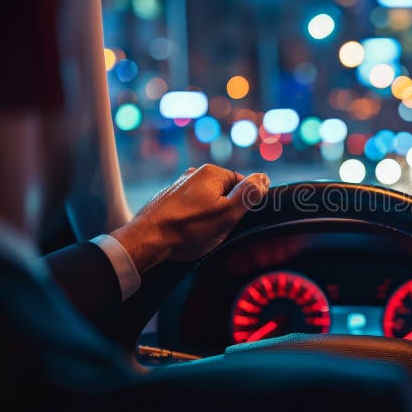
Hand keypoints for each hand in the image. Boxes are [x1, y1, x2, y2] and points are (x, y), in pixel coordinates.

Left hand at [111, 164, 268, 272]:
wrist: (147, 239)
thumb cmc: (189, 228)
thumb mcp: (227, 214)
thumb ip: (248, 195)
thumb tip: (264, 178)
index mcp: (212, 172)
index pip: (243, 184)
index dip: (244, 205)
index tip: (235, 221)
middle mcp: (195, 174)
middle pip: (225, 193)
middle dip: (225, 211)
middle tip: (218, 229)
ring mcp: (179, 186)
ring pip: (207, 201)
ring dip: (208, 217)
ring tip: (200, 233)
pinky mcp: (167, 199)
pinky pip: (190, 208)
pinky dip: (192, 219)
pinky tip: (186, 233)